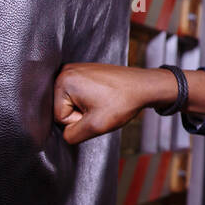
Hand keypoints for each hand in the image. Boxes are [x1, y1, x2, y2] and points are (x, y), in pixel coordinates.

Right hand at [54, 62, 174, 143]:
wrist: (144, 86)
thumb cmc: (124, 101)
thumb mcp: (95, 126)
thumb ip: (71, 135)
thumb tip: (63, 134)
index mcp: (63, 80)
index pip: (59, 117)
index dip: (78, 121)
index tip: (96, 112)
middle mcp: (65, 71)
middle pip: (63, 109)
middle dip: (80, 115)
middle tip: (100, 108)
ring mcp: (75, 69)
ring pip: (71, 103)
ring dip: (85, 108)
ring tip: (103, 102)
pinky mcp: (83, 72)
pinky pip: (78, 95)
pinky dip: (89, 100)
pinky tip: (103, 96)